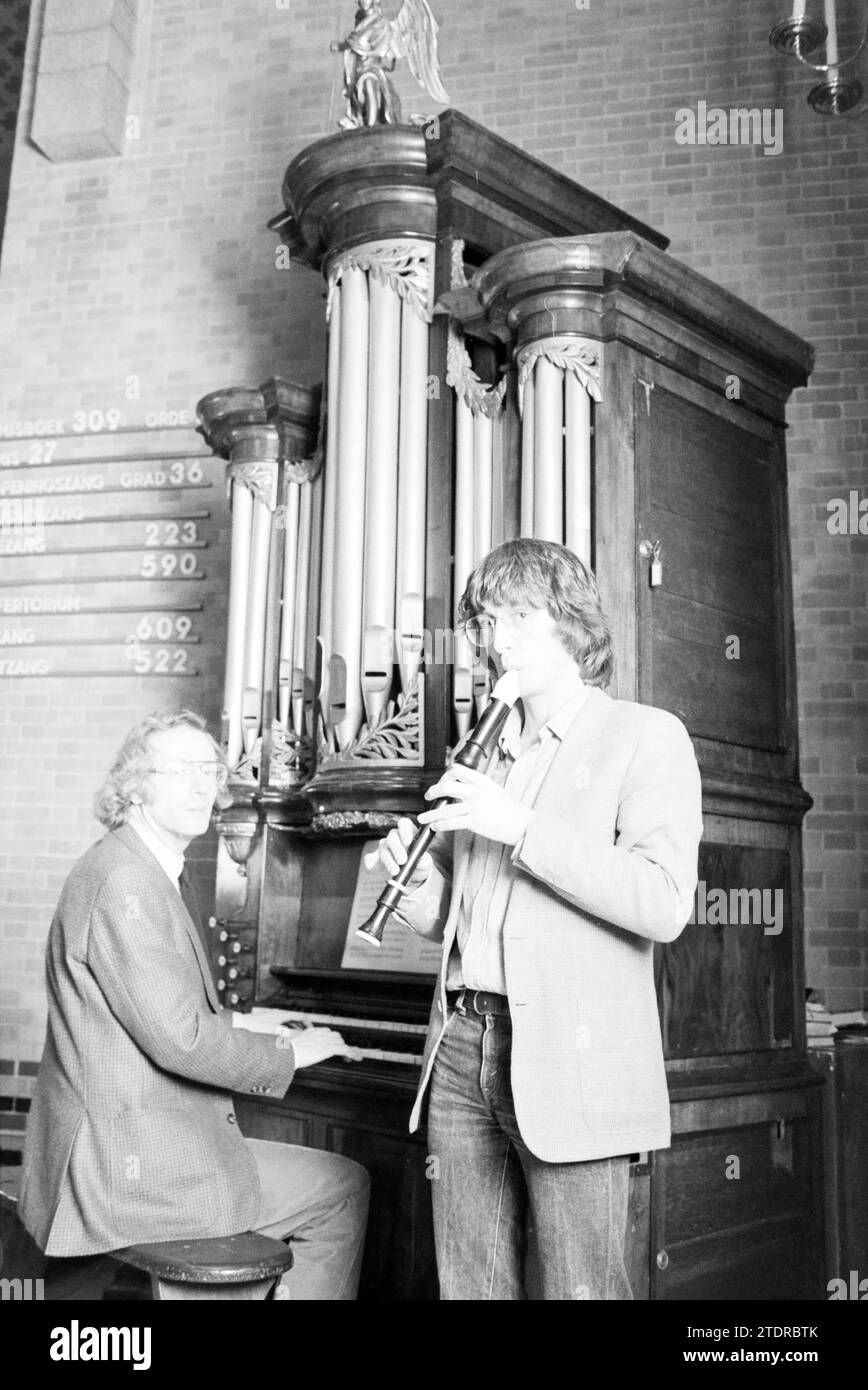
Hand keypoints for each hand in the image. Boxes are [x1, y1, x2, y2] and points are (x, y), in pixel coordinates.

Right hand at [285, 1026, 363, 1068]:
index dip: (332, 1040)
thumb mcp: (292, 1047)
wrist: (287, 1053)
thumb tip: (294, 1055)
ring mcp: (325, 1040)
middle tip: (343, 1052)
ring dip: (347, 1050)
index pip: (326, 1033)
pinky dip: (352, 1053)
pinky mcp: (329, 1048)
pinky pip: (345, 1049)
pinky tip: (357, 1058)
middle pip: (336, 1036)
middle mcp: (320, 1033)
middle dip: (340, 1044)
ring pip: (341, 1043)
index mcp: (312, 1032)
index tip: (333, 1046)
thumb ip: (298, 1048)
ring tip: (353, 1057)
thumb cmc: (286, 1053)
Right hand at [367, 818, 432, 887]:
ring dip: (389, 860)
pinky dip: (370, 860)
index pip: (404, 824)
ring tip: (395, 871)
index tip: (407, 842)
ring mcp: (386, 846)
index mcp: (409, 832)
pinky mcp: (378, 857)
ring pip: (383, 848)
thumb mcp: (425, 861)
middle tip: (403, 860)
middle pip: (392, 837)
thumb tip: (422, 860)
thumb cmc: (420, 862)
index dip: (405, 830)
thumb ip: (424, 859)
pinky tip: (370, 866)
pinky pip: (371, 856)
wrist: (413, 874)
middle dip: (397, 849)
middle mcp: (395, 837)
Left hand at [417, 765, 531, 846]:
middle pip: (447, 785)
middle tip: (428, 796)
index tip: (442, 783)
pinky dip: (440, 825)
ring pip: (445, 808)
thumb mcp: (494, 789)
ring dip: (430, 814)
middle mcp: (477, 791)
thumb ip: (478, 786)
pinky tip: (435, 827)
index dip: (445, 775)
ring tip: (422, 818)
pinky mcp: (475, 822)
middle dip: (433, 791)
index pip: (457, 770)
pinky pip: (451, 823)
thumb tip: (460, 786)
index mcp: (482, 780)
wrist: (522, 824)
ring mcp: (475, 807)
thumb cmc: (509, 809)